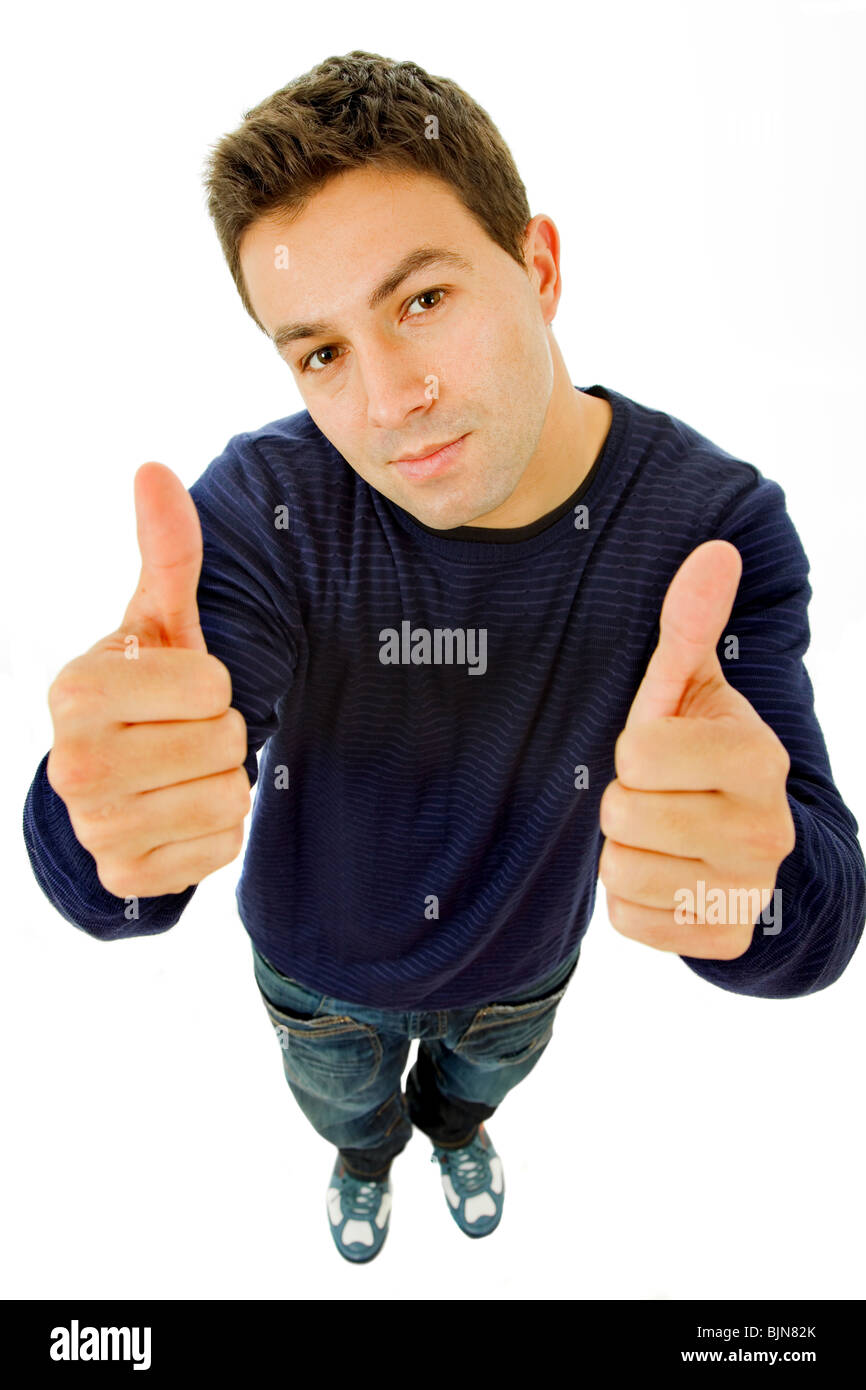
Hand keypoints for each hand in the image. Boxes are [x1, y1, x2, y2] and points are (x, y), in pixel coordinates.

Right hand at [46, 462, 250, 898]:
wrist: (108, 782)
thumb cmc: (141, 690)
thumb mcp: (156, 622)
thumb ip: (167, 553)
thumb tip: (155, 470)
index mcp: (77, 691)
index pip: (212, 685)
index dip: (210, 684)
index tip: (175, 689)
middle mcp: (75, 765)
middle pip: (226, 740)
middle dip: (218, 733)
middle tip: (179, 732)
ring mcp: (98, 828)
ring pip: (230, 795)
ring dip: (221, 781)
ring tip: (180, 769)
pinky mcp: (128, 877)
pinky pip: (223, 846)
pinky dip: (216, 830)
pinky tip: (178, 812)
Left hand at [598, 540, 795, 959]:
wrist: (748, 838)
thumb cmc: (702, 751)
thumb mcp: (693, 687)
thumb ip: (690, 625)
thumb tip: (714, 550)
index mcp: (757, 757)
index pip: (638, 753)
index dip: (634, 749)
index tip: (662, 752)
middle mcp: (764, 830)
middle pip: (622, 814)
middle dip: (625, 801)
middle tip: (658, 796)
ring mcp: (749, 891)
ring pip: (619, 871)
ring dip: (624, 851)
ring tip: (660, 834)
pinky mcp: (724, 939)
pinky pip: (628, 920)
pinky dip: (632, 900)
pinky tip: (665, 875)